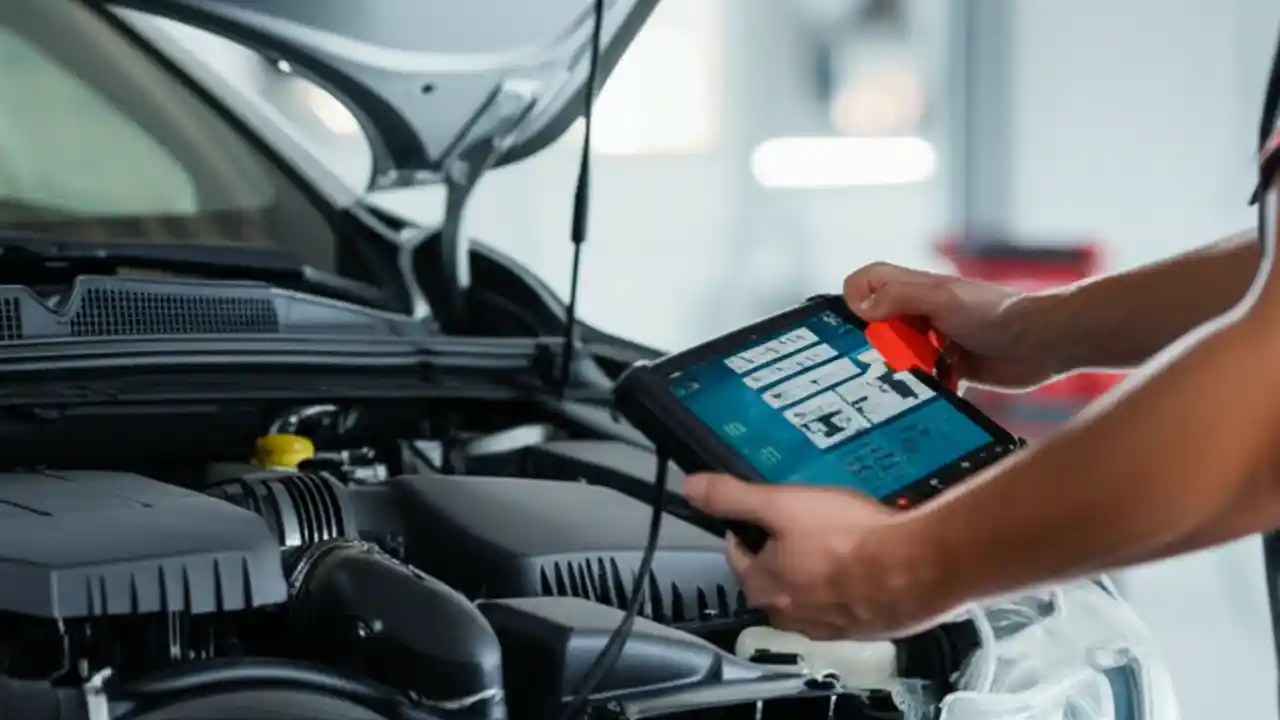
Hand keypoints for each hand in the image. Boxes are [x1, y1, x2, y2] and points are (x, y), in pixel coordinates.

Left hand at [683, 473, 954, 639]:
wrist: (915, 570)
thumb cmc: (845, 538)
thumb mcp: (782, 504)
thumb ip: (734, 497)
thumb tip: (691, 487)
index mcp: (761, 586)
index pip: (737, 552)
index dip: (746, 525)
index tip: (766, 510)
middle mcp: (787, 615)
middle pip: (771, 573)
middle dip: (783, 548)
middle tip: (807, 519)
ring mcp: (827, 626)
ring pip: (808, 589)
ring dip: (815, 567)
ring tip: (839, 537)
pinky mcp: (862, 629)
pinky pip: (844, 602)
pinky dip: (848, 583)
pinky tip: (866, 561)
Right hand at [844, 263, 1055, 388]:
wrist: (1042, 343)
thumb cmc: (994, 312)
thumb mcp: (941, 299)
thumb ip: (899, 297)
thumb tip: (859, 307)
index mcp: (913, 290)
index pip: (866, 283)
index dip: (853, 299)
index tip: (858, 326)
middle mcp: (919, 313)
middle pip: (875, 326)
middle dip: (871, 346)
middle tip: (875, 363)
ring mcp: (933, 341)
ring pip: (896, 357)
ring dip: (896, 372)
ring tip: (900, 385)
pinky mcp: (949, 368)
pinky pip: (921, 382)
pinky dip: (920, 391)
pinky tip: (924, 398)